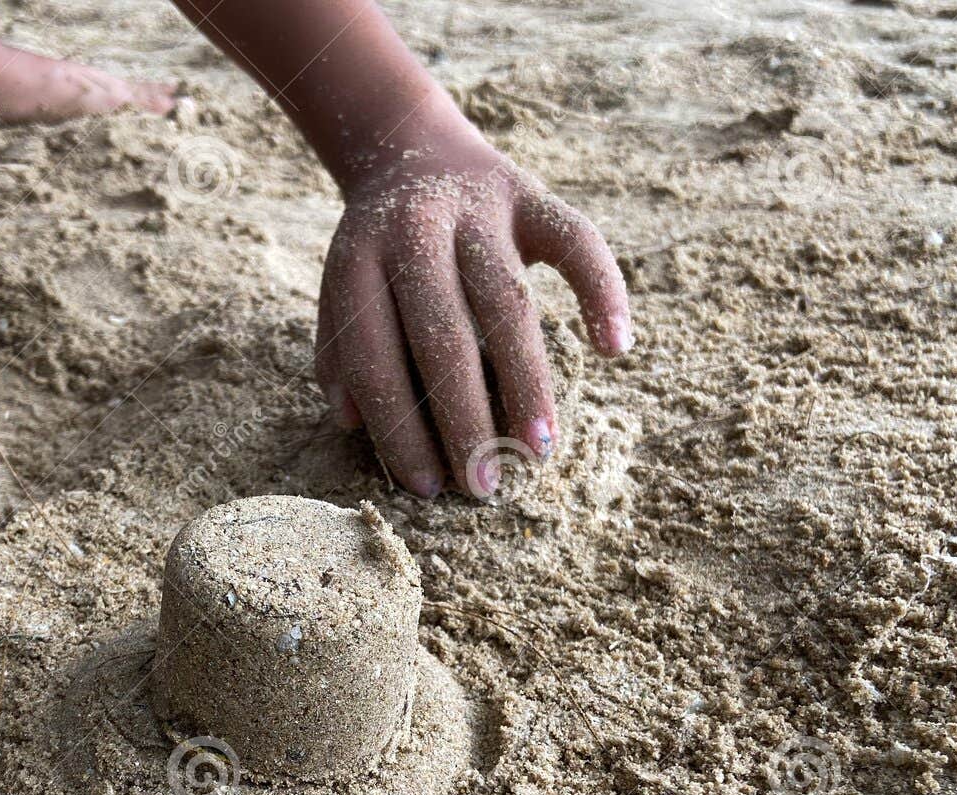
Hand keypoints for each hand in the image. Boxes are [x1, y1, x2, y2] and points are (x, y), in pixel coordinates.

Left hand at [315, 135, 632, 498]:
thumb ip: (341, 354)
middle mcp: (416, 229)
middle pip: (443, 334)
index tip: (427, 486)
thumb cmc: (379, 253)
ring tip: (540, 449)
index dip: (398, 427)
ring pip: (508, 301)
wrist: (406, 147)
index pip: (375, 356)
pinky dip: (601, 291)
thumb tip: (353, 423)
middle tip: (483, 485)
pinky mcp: (531, 195)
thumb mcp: (343, 292)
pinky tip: (614, 348)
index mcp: (358, 259)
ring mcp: (477, 208)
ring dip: (527, 381)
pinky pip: (577, 241)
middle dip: (464, 419)